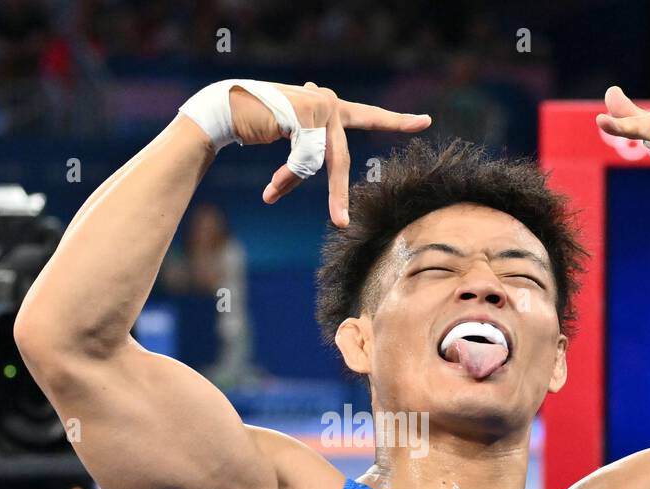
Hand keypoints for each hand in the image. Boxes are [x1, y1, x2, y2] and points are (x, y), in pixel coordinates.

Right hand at [229, 81, 430, 226]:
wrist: (223, 108)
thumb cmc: (254, 121)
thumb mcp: (289, 138)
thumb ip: (307, 145)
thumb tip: (311, 166)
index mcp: (330, 106)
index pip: (369, 116)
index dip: (397, 121)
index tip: (426, 121)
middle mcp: (330, 102)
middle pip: (340, 161)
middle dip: (336, 196)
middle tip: (340, 225)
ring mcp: (319, 105)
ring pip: (320, 164)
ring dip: (292, 182)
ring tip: (272, 193)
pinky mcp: (306, 114)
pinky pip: (304, 161)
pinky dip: (287, 177)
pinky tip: (271, 184)